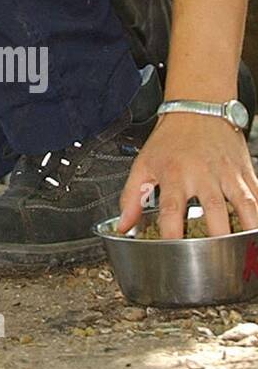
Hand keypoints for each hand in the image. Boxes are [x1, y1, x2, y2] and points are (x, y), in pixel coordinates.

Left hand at [117, 112, 257, 237]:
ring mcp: (228, 173)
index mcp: (175, 174)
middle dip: (217, 235)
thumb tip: (123, 225)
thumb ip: (131, 197)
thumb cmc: (170, 140)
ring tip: (247, 250)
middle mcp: (203, 174)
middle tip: (217, 258)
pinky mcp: (246, 172)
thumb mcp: (143, 164)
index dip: (172, 232)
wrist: (198, 109)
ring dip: (248, 227)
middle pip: (214, 209)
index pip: (172, 208)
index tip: (172, 251)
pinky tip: (257, 231)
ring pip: (244, 203)